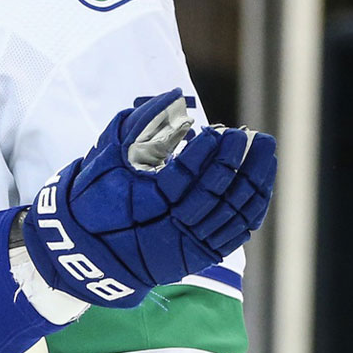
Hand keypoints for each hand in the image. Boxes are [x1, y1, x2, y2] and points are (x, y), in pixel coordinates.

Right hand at [23, 89, 275, 305]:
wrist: (89, 253)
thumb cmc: (95, 201)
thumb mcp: (106, 159)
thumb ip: (139, 126)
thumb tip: (173, 96)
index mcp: (144, 203)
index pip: (183, 176)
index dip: (204, 153)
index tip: (218, 132)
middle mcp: (170, 226)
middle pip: (215, 192)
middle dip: (236, 161)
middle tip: (249, 135)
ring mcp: (188, 245)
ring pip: (231, 213)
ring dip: (253, 181)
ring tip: (263, 152)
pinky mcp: (200, 256)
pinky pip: (236, 233)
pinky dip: (252, 209)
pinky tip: (261, 184)